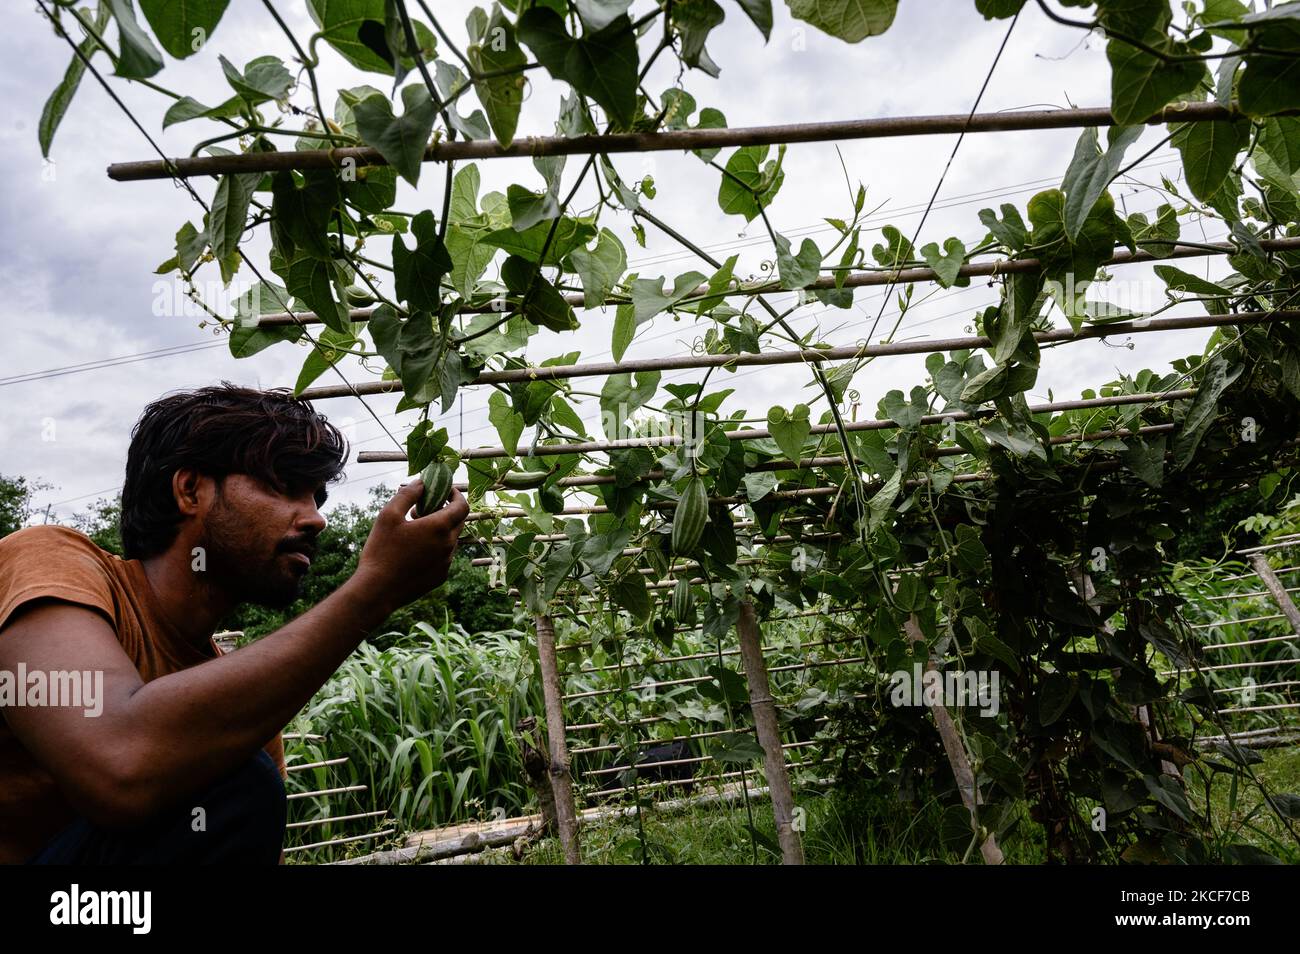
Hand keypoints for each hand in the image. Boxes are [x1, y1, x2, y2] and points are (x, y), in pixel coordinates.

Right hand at [350, 481, 469, 616]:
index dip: (457, 495)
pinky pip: (445, 555)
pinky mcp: (441, 576)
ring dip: (439, 529)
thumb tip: (421, 483)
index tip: (446, 490)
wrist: (378, 590)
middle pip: (458, 521)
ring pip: (451, 539)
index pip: (462, 506)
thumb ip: (407, 495)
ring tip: (414, 529)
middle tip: (422, 509)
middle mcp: (448, 545)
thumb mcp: (388, 515)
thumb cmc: (381, 550)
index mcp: (439, 528)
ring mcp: (446, 562)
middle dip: (445, 510)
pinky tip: (414, 549)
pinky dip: (436, 546)